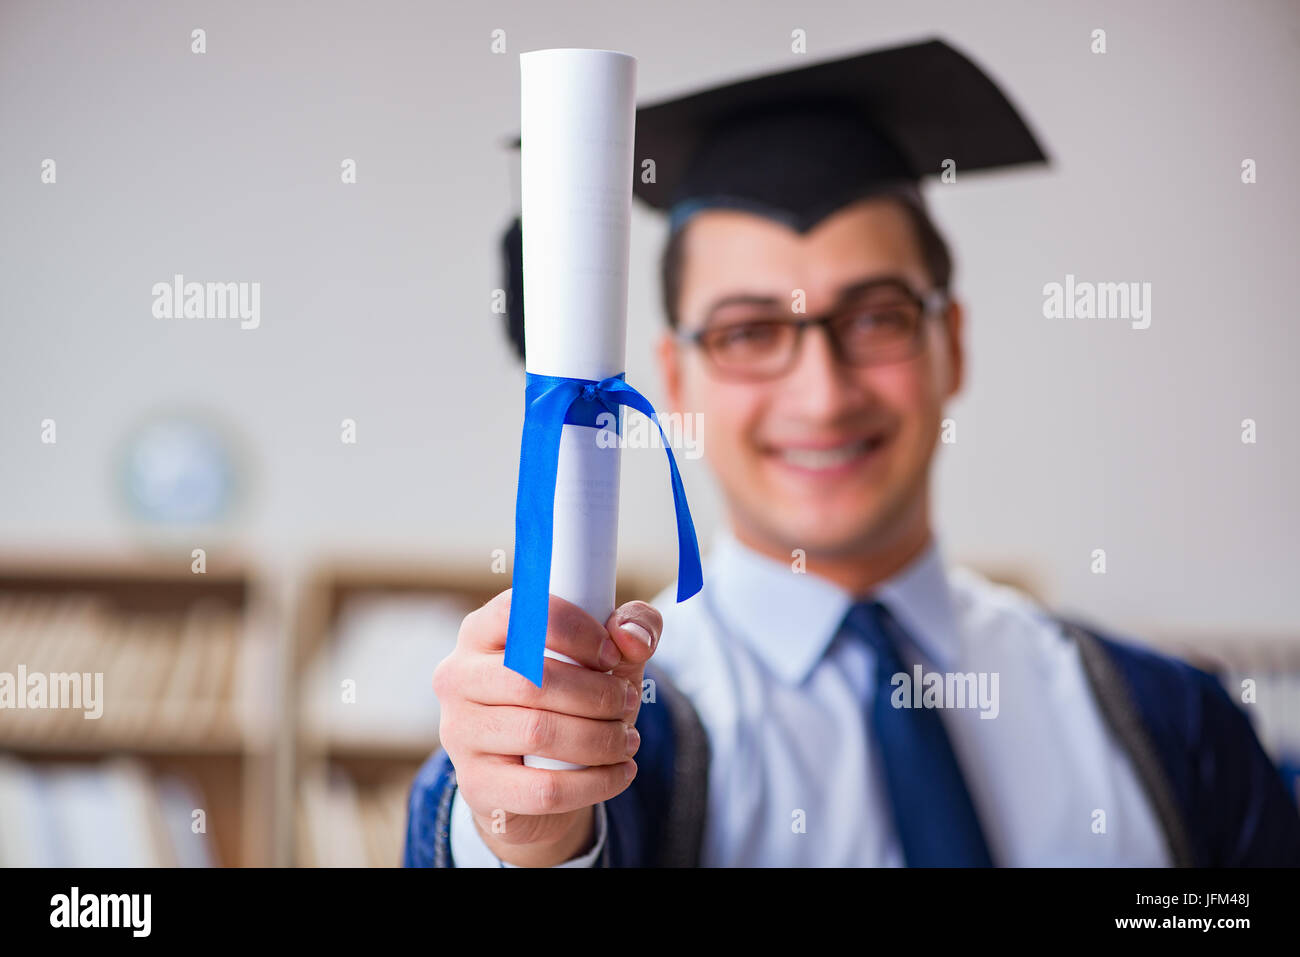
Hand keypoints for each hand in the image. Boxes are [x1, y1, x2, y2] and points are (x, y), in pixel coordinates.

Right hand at [433, 589, 661, 866]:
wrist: (534, 776)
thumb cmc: (571, 699)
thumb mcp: (605, 657)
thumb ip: (634, 627)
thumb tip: (632, 636)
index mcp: (482, 631)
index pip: (518, 612)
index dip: (574, 631)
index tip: (612, 654)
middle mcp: (458, 677)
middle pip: (531, 679)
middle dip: (596, 694)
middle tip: (627, 702)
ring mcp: (460, 732)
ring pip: (537, 733)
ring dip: (599, 738)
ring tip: (626, 739)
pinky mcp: (475, 785)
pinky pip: (542, 788)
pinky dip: (593, 783)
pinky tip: (620, 772)